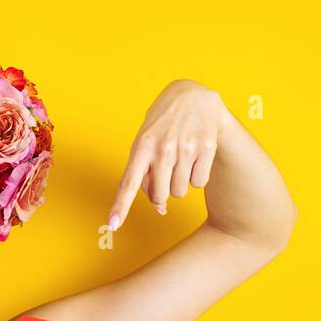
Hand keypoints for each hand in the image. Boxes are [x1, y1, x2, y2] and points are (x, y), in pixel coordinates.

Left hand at [108, 80, 228, 229]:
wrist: (193, 95)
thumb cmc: (163, 126)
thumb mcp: (145, 143)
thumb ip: (144, 176)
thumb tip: (160, 209)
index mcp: (142, 146)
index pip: (128, 182)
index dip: (121, 205)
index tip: (113, 225)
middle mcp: (163, 147)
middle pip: (160, 195)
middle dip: (161, 192)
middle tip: (165, 171)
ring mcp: (186, 147)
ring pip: (180, 192)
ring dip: (179, 182)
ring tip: (180, 158)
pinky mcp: (207, 147)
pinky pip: (199, 183)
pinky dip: (197, 176)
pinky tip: (195, 156)